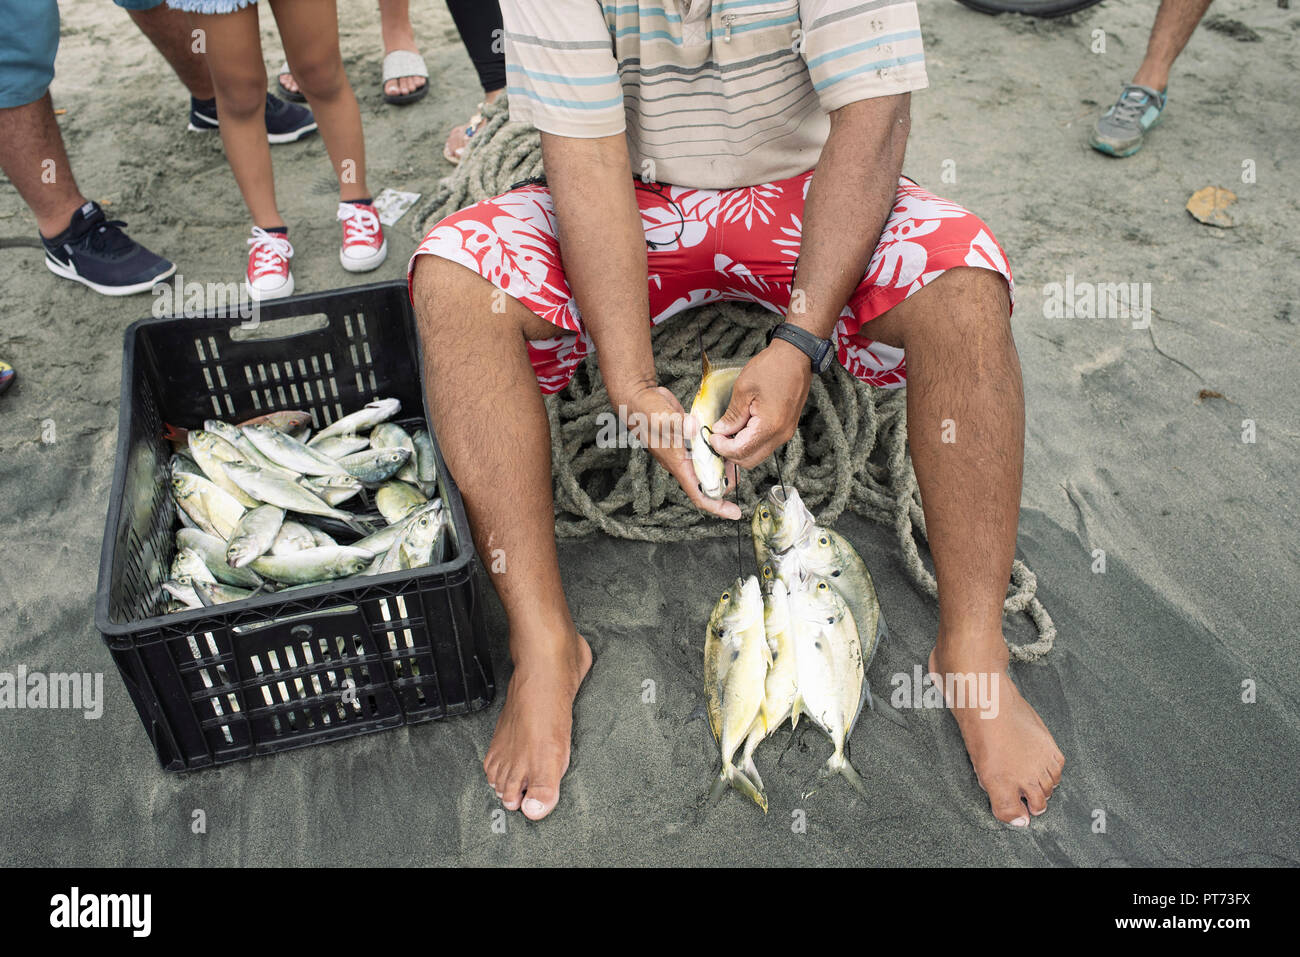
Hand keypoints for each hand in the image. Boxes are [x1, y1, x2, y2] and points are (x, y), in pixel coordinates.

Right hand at [616, 384, 741, 519]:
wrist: (639, 399)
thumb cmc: (646, 412)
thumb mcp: (661, 417)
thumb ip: (677, 424)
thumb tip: (694, 428)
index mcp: (677, 463)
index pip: (698, 493)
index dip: (717, 506)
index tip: (734, 513)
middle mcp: (682, 462)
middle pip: (707, 484)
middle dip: (725, 485)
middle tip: (741, 477)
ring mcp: (686, 452)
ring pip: (708, 468)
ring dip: (724, 469)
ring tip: (738, 462)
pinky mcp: (689, 439)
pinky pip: (706, 452)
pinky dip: (719, 452)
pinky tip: (729, 445)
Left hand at [709, 340, 811, 469]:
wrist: (797, 355)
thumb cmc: (773, 367)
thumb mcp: (744, 389)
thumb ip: (732, 415)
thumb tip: (721, 430)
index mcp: (769, 426)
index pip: (740, 451)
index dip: (722, 447)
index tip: (712, 436)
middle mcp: (780, 434)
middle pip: (750, 460)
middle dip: (730, 452)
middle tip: (718, 436)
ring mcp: (786, 432)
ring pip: (758, 454)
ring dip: (740, 447)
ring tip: (728, 429)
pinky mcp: (786, 427)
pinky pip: (766, 443)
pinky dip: (751, 440)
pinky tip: (741, 426)